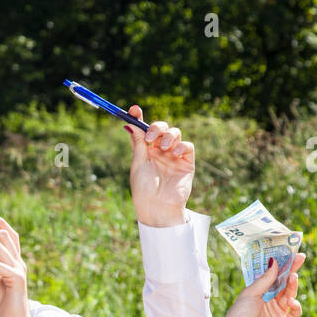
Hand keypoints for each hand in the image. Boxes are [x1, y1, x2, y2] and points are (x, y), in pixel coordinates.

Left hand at [124, 105, 192, 226]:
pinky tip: (173, 154)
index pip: (143, 130)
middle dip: (157, 127)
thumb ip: (137, 142)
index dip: (139, 118)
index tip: (134, 109)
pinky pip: (187, 146)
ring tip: (163, 148)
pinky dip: (181, 146)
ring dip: (168, 136)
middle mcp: (159, 152)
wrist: (157, 207)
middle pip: (161, 128)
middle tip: (151, 138)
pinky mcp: (186, 163)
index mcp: (145, 151)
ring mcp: (173, 156)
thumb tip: (129, 123)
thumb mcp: (138, 163)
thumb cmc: (143, 188)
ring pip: (175, 133)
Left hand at [215, 252, 306, 316]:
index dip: (282, 265)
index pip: (274, 277)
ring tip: (292, 277)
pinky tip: (290, 302)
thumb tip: (275, 262)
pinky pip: (295, 313)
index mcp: (260, 294)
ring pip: (291, 296)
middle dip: (292, 271)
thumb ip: (264, 280)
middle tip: (299, 258)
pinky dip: (295, 306)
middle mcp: (271, 302)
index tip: (291, 253)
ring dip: (292, 286)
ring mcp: (279, 313)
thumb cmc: (238, 316)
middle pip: (284, 284)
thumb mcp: (249, 294)